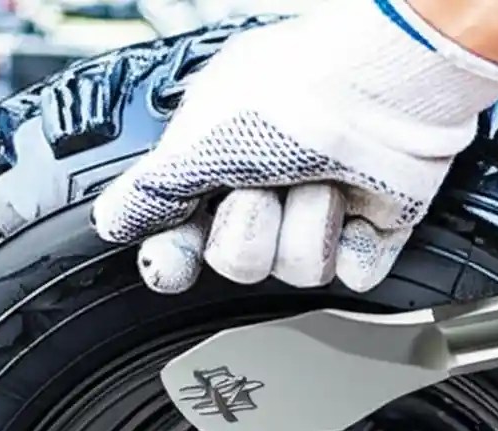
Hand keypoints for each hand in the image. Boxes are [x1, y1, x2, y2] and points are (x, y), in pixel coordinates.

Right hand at [93, 0, 497, 292]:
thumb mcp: (199, 136)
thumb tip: (111, 221)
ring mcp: (323, 208)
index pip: (182, 235)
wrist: (385, 88)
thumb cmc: (294, 91)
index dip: (176, 258)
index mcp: (220, 160)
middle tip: (264, 183)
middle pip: (237, 263)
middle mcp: (270, 186)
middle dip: (250, 228)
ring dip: (306, 226)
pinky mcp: (376, 226)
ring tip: (322, 177)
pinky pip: (354, 274)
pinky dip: (357, 245)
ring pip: (297, 271)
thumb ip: (153, 190)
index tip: (174, 264)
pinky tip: (360, 210)